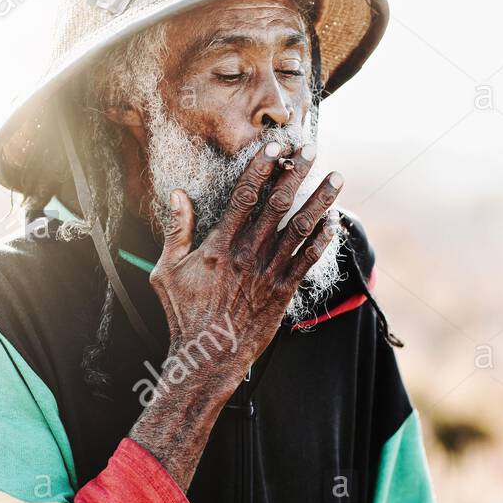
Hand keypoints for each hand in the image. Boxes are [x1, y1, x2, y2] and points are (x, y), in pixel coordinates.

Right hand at [128, 140, 343, 488]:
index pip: (245, 197)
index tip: (276, 146)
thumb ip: (176, 230)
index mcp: (220, 245)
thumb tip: (178, 193)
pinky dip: (323, 240)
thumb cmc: (183, 314)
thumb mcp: (166, 270)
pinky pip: (308, 260)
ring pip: (301, 229)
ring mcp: (268, 273)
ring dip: (320, 201)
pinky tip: (334, 221)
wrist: (207, 357)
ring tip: (336, 177)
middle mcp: (248, 255)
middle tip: (311, 149)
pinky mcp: (283, 292)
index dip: (262, 168)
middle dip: (296, 173)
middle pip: (278, 205)